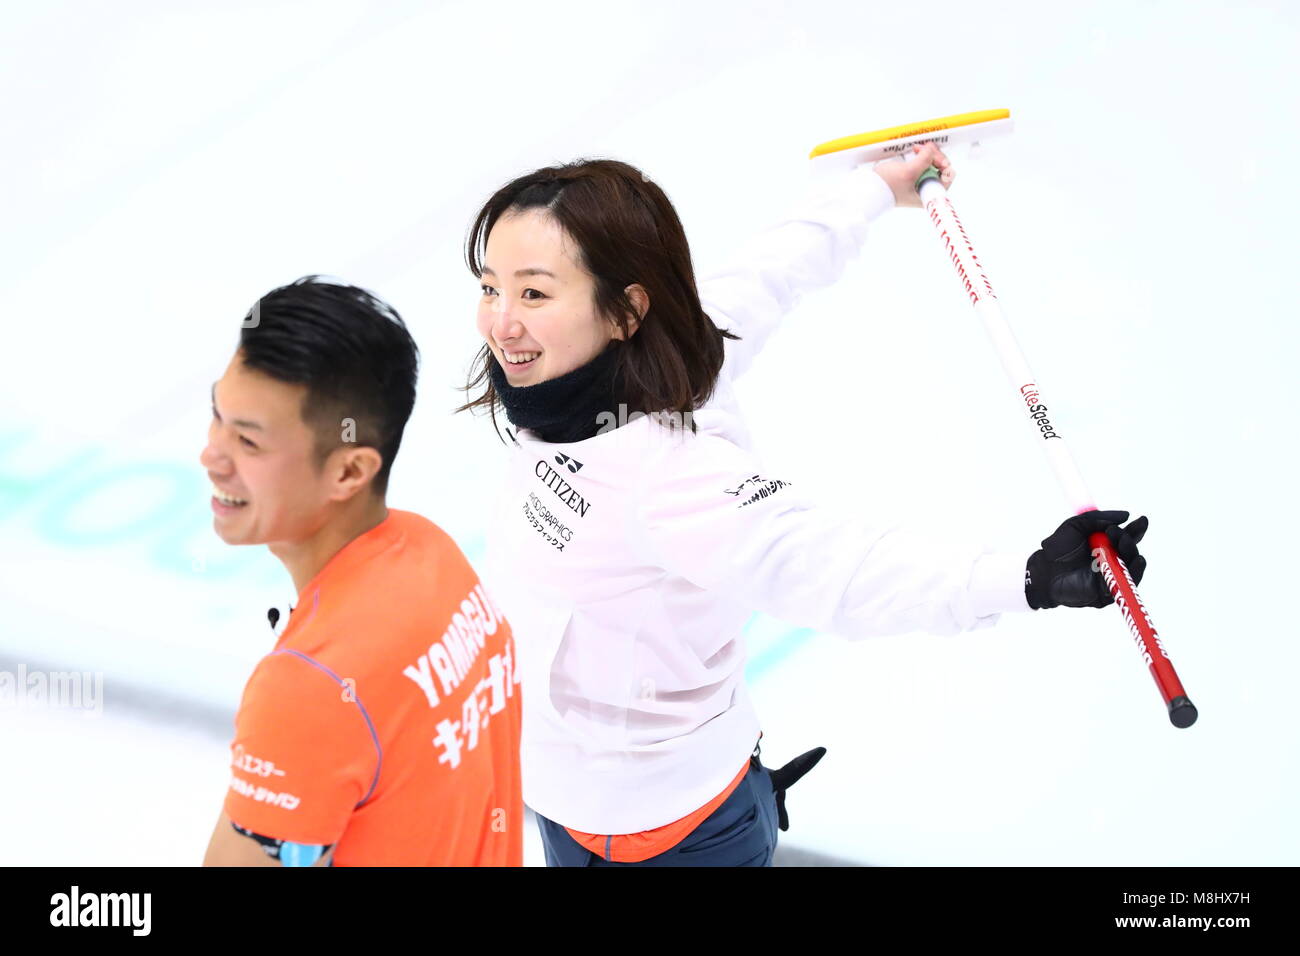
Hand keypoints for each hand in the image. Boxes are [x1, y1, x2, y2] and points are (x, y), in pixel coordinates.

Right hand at [871, 142, 954, 207]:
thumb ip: (924, 159)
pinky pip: (924, 163)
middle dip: (934, 156)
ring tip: (918, 149)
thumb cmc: (886, 187)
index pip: (947, 178)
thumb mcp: (908, 172)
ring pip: (933, 164)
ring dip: (928, 154)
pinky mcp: (913, 176)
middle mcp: (925, 190)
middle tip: (925, 150)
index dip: (944, 165)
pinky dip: (922, 155)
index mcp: (927, 195)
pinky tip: (916, 151)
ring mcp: (920, 183)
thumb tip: (932, 149)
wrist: (869, 187)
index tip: (935, 159)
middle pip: (941, 169)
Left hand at [1025, 510, 1149, 609]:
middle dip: (1129, 540)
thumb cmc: (1058, 547)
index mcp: (1106, 545)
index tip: (1141, 519)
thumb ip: (1097, 518)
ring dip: (1131, 553)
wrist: (1044, 569)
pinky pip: (1126, 585)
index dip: (1136, 529)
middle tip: (1116, 533)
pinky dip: (1133, 573)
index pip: (1127, 537)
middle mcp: (1112, 561)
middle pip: (1131, 551)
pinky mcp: (1107, 594)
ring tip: (1122, 542)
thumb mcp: (1076, 525)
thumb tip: (1126, 515)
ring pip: (1132, 567)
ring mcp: (1111, 577)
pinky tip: (1136, 561)